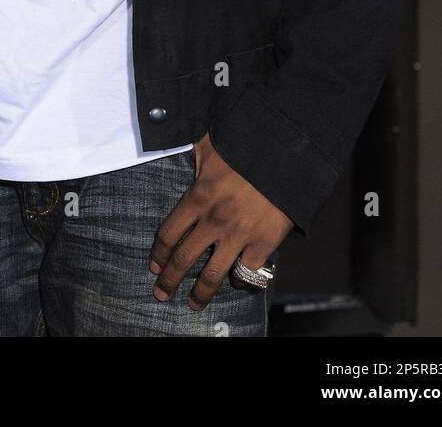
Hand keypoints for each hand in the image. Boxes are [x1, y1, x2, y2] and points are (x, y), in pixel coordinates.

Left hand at [148, 131, 292, 309]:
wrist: (287, 154)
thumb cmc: (246, 145)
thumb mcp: (211, 143)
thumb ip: (193, 153)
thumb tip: (172, 138)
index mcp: (198, 196)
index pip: (169, 233)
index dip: (159, 254)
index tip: (154, 266)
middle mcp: (215, 220)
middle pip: (184, 259)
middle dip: (169, 280)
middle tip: (161, 294)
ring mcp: (239, 235)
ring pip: (213, 274)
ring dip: (200, 293)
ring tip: (193, 304)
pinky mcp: (264, 243)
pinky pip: (246, 272)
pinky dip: (240, 279)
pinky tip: (235, 280)